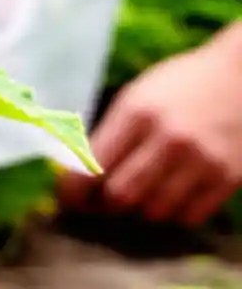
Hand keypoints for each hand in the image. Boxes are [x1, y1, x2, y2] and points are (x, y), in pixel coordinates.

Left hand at [58, 23, 241, 225]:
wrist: (241, 76)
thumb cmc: (180, 84)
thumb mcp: (136, 96)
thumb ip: (109, 132)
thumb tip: (76, 171)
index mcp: (136, 113)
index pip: (93, 165)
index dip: (73, 190)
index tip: (68, 198)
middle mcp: (169, 139)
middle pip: (121, 196)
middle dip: (105, 202)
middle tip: (102, 199)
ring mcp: (202, 160)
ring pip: (154, 211)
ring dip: (140, 208)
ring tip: (139, 192)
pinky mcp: (228, 177)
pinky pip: (189, 216)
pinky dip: (173, 212)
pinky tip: (170, 194)